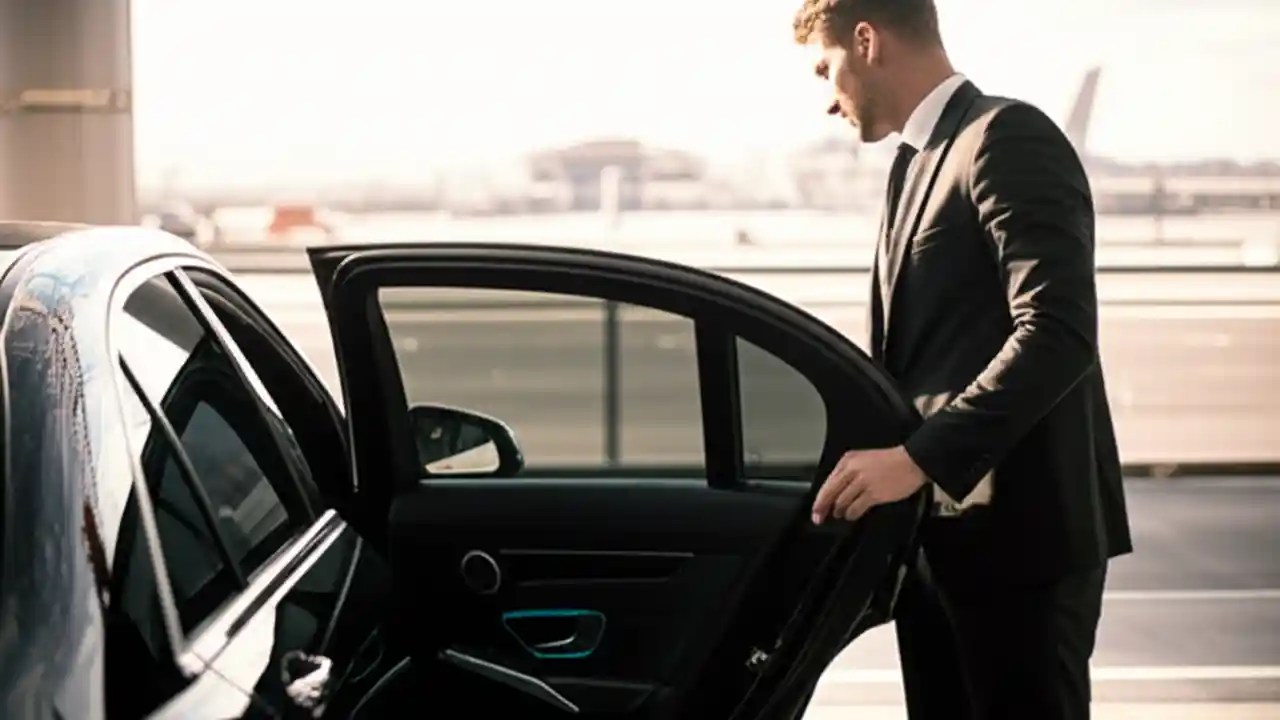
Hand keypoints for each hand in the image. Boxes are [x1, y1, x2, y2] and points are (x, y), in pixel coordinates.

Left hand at [811, 446, 927, 523]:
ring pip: (842, 502)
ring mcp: (863, 482)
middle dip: (822, 508)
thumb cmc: (890, 462)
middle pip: (830, 493)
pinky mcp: (873, 493)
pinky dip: (851, 514)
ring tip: (841, 514)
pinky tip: (852, 515)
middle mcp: (853, 470)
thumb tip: (835, 492)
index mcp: (848, 460)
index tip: (816, 509)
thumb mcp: (864, 460)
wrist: (912, 461)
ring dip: (840, 511)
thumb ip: (849, 473)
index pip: (827, 483)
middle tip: (818, 518)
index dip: (819, 499)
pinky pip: (855, 508)